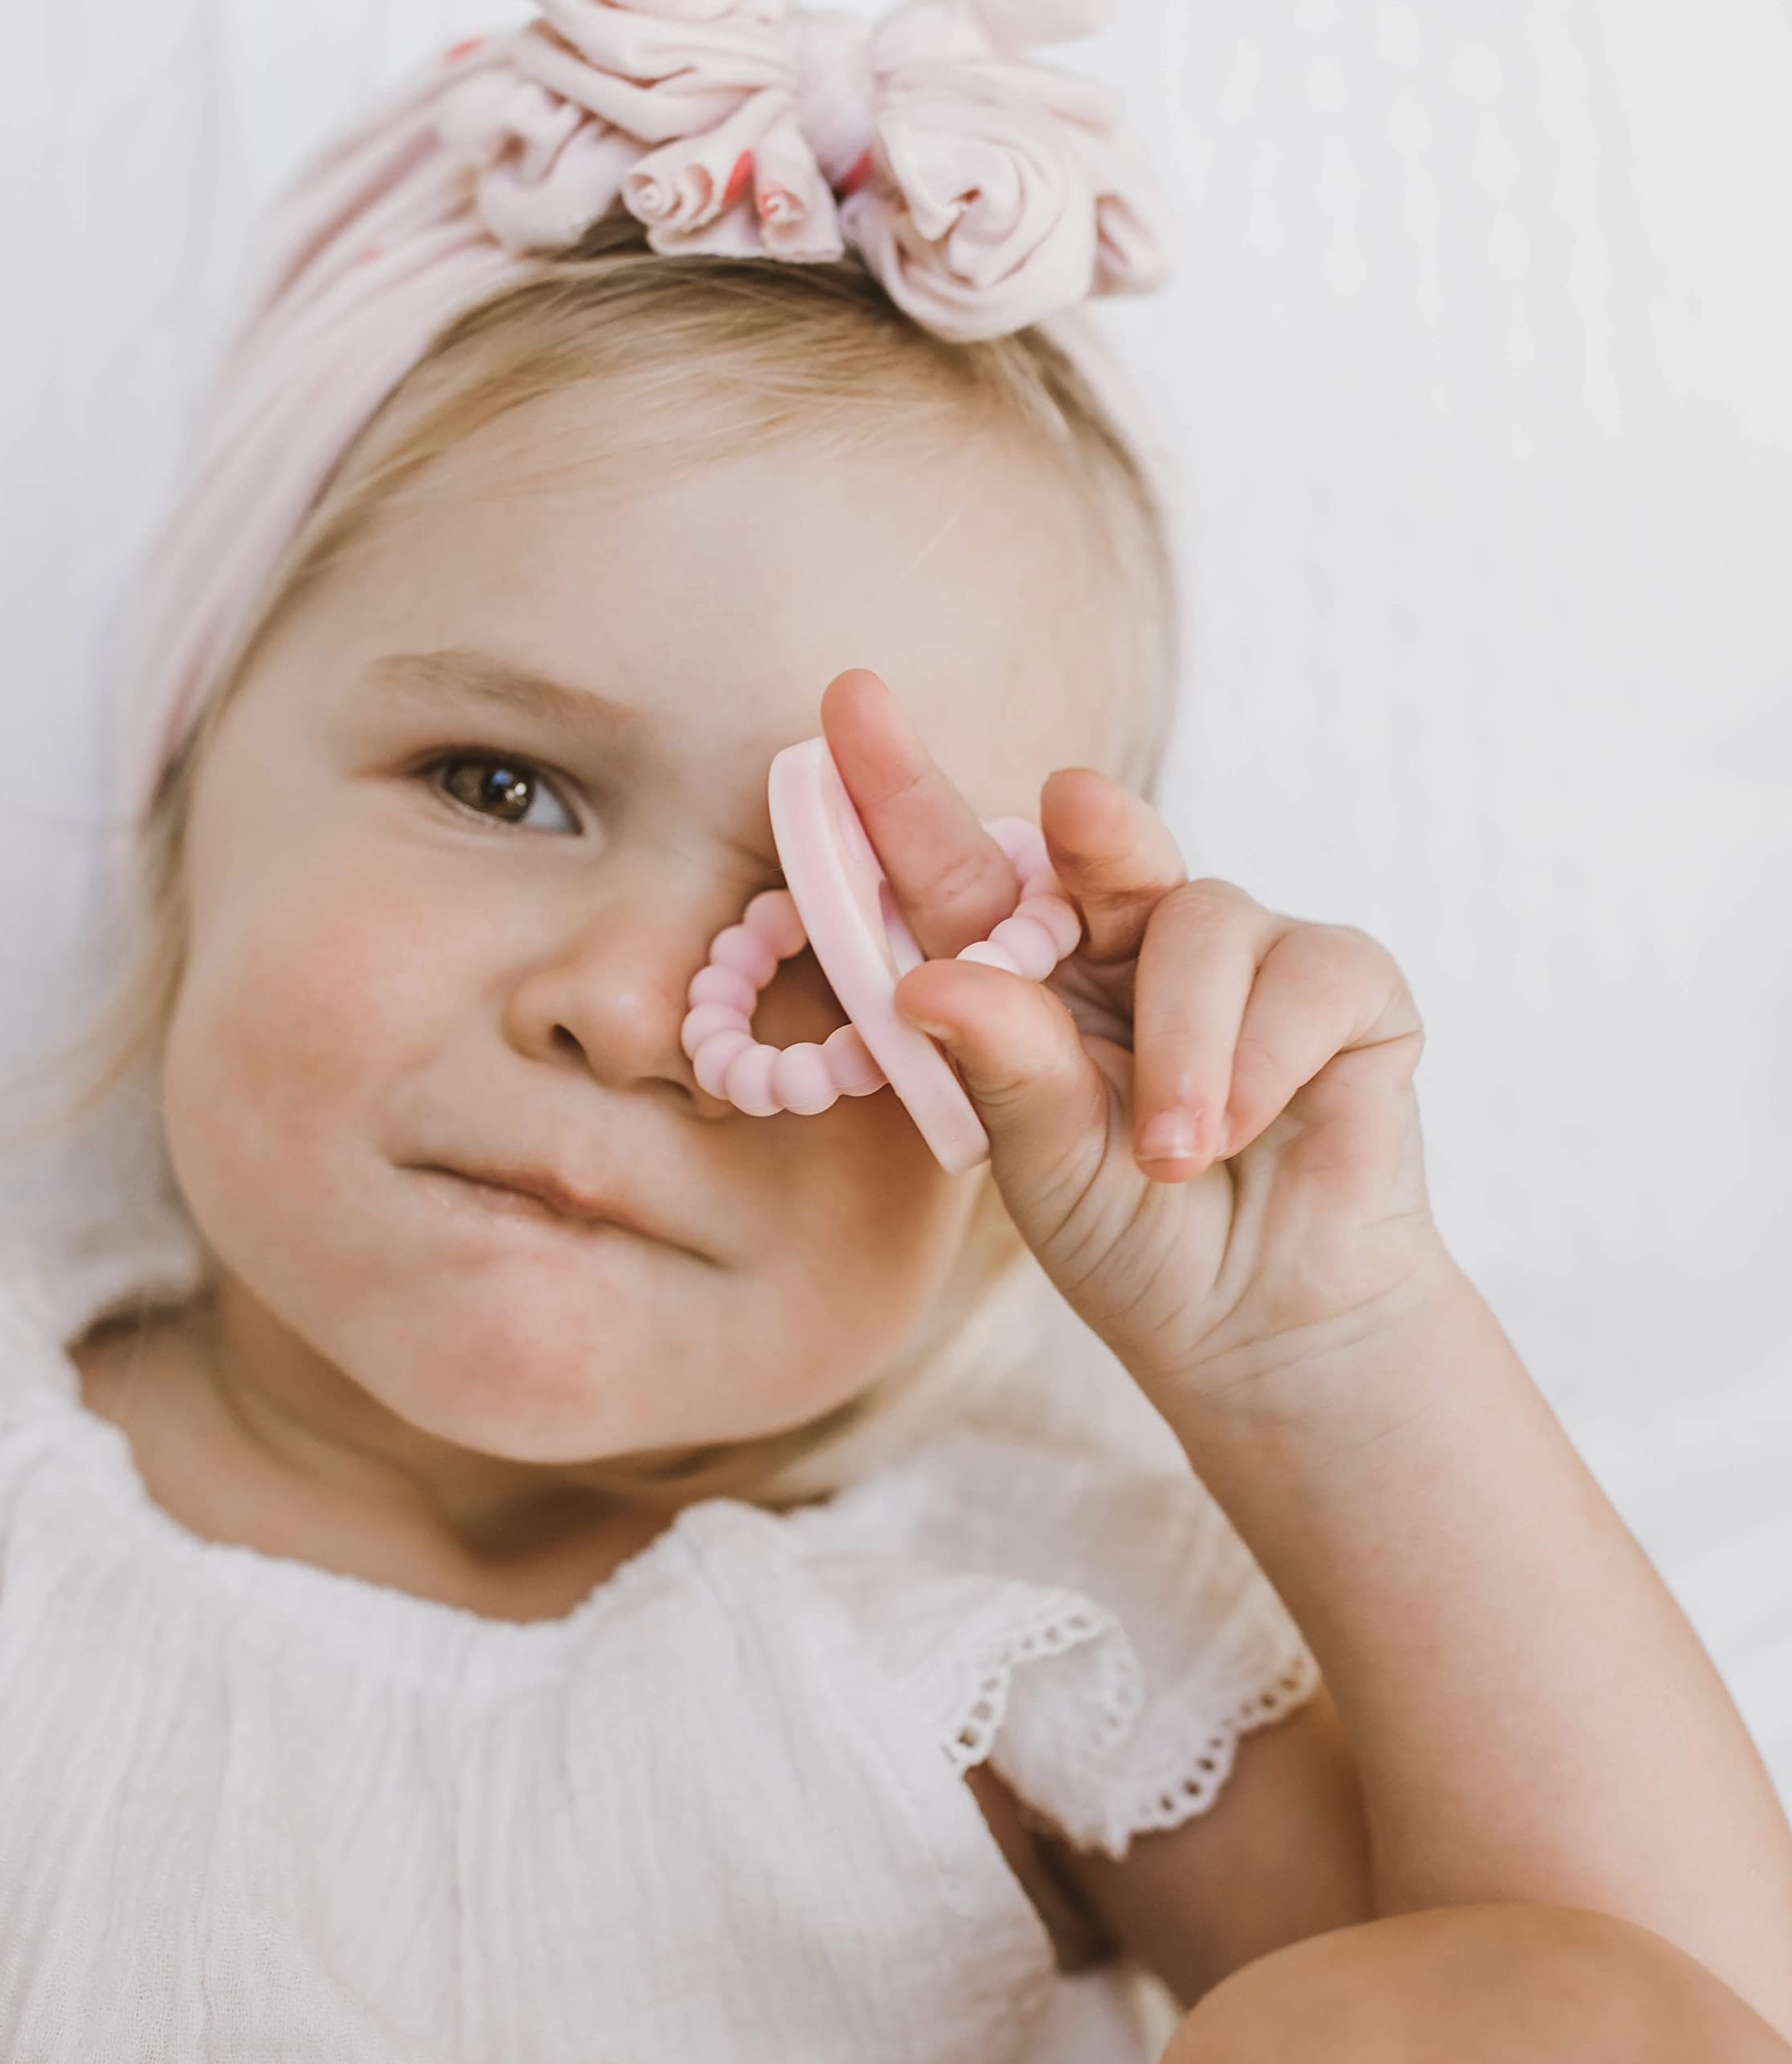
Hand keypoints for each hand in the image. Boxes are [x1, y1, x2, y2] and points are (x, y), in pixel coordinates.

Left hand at [817, 667, 1454, 1420]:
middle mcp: (1128, 940)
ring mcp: (1239, 953)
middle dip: (1090, 820)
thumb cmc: (1133, 1239)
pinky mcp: (1341, 983)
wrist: (1260, 1328)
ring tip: (1173, 1155)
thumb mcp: (1040, 1157)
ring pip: (1202, 918)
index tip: (845, 701)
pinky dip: (1261, 1058)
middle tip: (1072, 805)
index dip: (901, 791)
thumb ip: (996, 1062)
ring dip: (1182, 1047)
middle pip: (1095, 838)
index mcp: (1032, 973)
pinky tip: (1241, 1132)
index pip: (958, 872)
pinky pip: (1303, 970)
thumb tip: (927, 975)